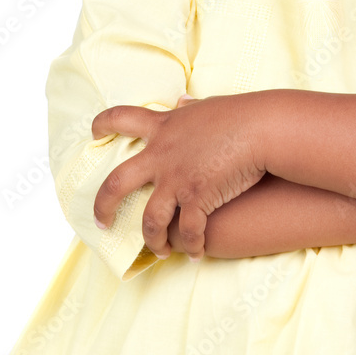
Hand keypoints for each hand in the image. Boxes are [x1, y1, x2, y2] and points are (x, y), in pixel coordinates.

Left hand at [91, 92, 265, 261]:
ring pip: (149, 221)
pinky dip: (191, 246)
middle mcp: (162, 155)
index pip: (121, 118)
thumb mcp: (208, 105)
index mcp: (163, 126)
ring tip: (159, 251)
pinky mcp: (197, 198)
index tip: (93, 132)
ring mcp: (177, 179)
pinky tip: (195, 253)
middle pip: (116, 183)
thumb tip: (183, 101)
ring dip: (152, 240)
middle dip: (103, 206)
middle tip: (101, 222)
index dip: (102, 123)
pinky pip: (187, 232)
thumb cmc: (240, 113)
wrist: (262, 128)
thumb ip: (190, 108)